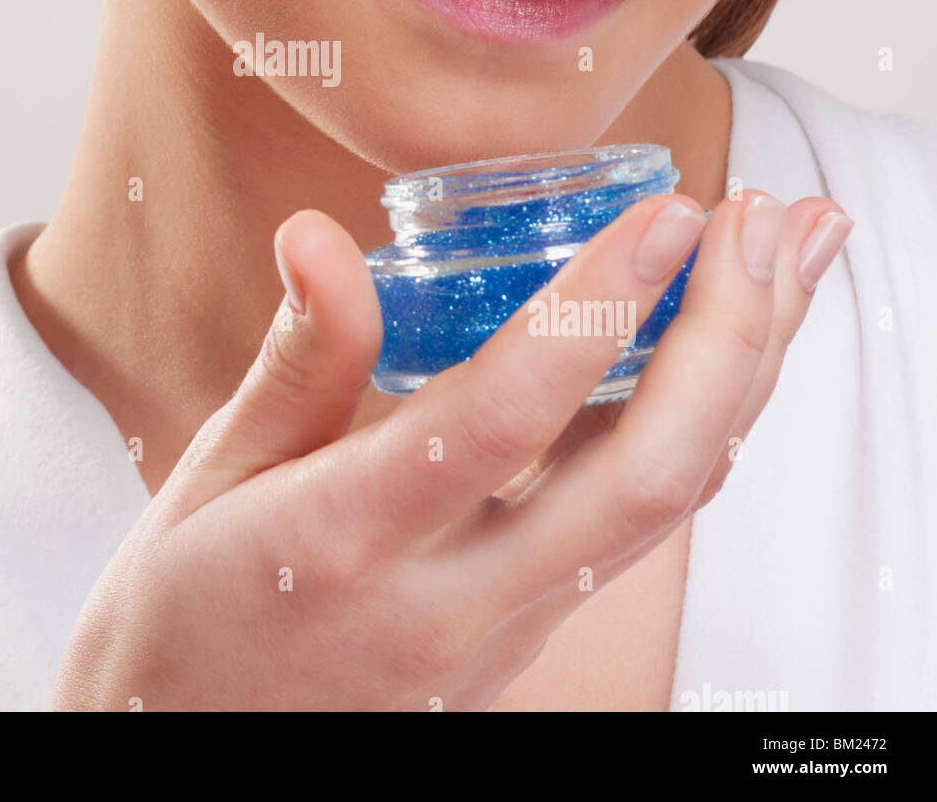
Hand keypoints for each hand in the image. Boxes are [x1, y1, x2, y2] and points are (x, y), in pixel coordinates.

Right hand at [51, 190, 849, 710]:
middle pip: (643, 480)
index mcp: (347, 539)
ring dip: (739, 378)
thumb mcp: (211, 478)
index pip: (502, 416)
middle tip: (764, 224)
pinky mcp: (523, 639)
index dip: (596, 308)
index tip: (666, 214)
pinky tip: (714, 355)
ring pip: (664, 508)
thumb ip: (295, 360)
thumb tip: (316, 235)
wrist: (182, 754)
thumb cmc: (181, 617)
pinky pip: (635, 530)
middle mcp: (449, 602)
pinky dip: (697, 427)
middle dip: (729, 340)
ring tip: (781, 266)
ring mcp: (501, 634)